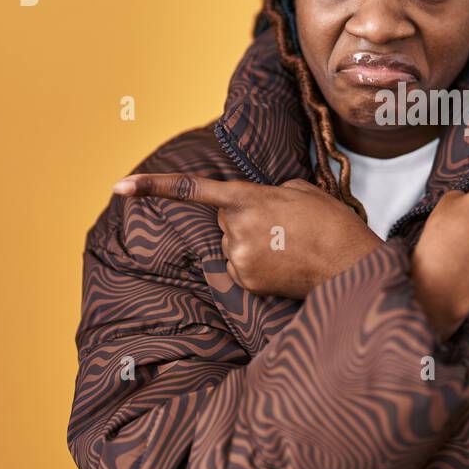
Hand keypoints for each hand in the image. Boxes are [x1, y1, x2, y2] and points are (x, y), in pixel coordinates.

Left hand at [111, 174, 382, 298]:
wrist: (349, 264)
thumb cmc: (331, 223)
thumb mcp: (302, 191)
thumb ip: (270, 191)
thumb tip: (260, 204)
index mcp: (249, 198)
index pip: (192, 190)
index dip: (153, 187)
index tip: (118, 186)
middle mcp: (236, 228)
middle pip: (224, 221)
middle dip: (246, 220)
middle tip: (283, 226)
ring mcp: (238, 257)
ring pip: (232, 245)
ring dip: (254, 244)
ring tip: (289, 246)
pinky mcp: (245, 281)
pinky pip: (241, 267)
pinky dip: (259, 265)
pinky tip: (285, 265)